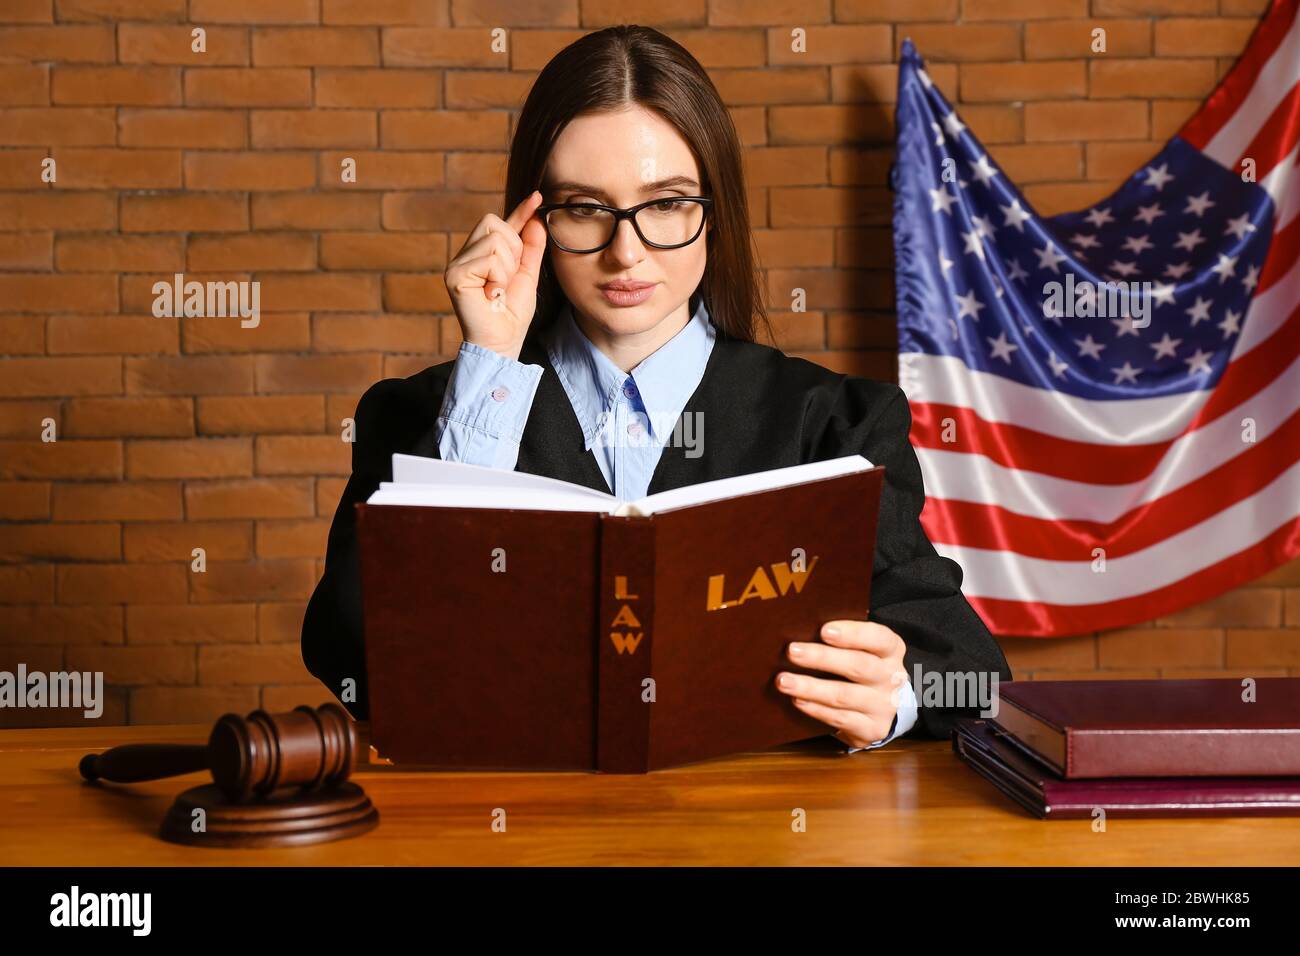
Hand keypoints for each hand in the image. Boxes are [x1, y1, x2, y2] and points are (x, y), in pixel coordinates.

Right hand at [443, 189, 546, 360]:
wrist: (502, 342)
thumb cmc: (512, 314)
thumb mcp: (528, 275)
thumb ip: (531, 248)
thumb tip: (537, 217)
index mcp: (481, 254)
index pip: (500, 224)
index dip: (519, 211)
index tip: (537, 197)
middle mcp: (465, 255)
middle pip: (493, 222)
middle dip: (513, 248)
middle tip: (507, 278)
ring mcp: (456, 264)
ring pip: (494, 240)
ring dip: (507, 266)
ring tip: (498, 289)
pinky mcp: (454, 275)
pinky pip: (488, 258)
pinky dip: (498, 277)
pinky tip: (491, 295)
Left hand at [776, 619, 907, 748]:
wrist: (884, 708)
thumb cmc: (863, 669)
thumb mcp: (864, 650)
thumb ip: (842, 640)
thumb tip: (801, 629)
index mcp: (891, 651)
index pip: (878, 638)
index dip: (852, 633)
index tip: (824, 630)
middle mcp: (891, 678)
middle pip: (858, 665)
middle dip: (822, 658)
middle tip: (792, 651)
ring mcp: (883, 705)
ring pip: (844, 695)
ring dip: (811, 687)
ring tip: (784, 680)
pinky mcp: (873, 729)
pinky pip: (840, 718)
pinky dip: (816, 709)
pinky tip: (798, 700)